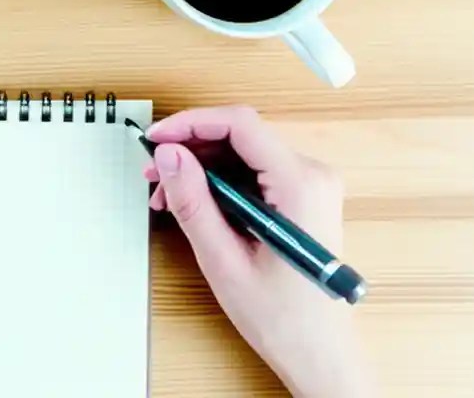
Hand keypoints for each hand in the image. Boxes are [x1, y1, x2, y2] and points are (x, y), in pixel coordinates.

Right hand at [145, 107, 372, 397]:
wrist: (320, 351)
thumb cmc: (284, 317)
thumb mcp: (224, 260)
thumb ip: (194, 202)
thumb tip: (169, 156)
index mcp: (300, 186)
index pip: (240, 125)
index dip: (192, 123)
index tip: (157, 138)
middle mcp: (312, 176)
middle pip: (240, 137)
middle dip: (191, 150)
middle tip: (153, 174)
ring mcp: (310, 185)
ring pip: (244, 155)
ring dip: (202, 169)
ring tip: (167, 198)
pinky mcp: (303, 196)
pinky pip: (255, 172)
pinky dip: (221, 183)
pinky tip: (195, 204)